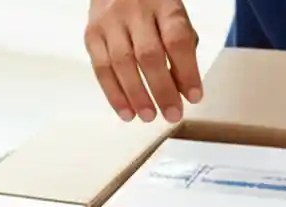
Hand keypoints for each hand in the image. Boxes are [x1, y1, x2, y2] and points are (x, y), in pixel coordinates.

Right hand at [85, 0, 202, 122]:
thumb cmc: (150, 4)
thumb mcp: (173, 15)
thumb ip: (182, 48)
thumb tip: (183, 90)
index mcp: (164, 3)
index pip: (177, 39)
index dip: (187, 71)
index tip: (194, 97)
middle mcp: (135, 10)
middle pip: (148, 55)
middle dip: (162, 90)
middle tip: (172, 115)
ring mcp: (109, 22)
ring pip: (122, 64)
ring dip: (136, 96)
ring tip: (149, 116)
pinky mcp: (91, 34)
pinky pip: (101, 68)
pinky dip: (114, 94)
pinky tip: (126, 112)